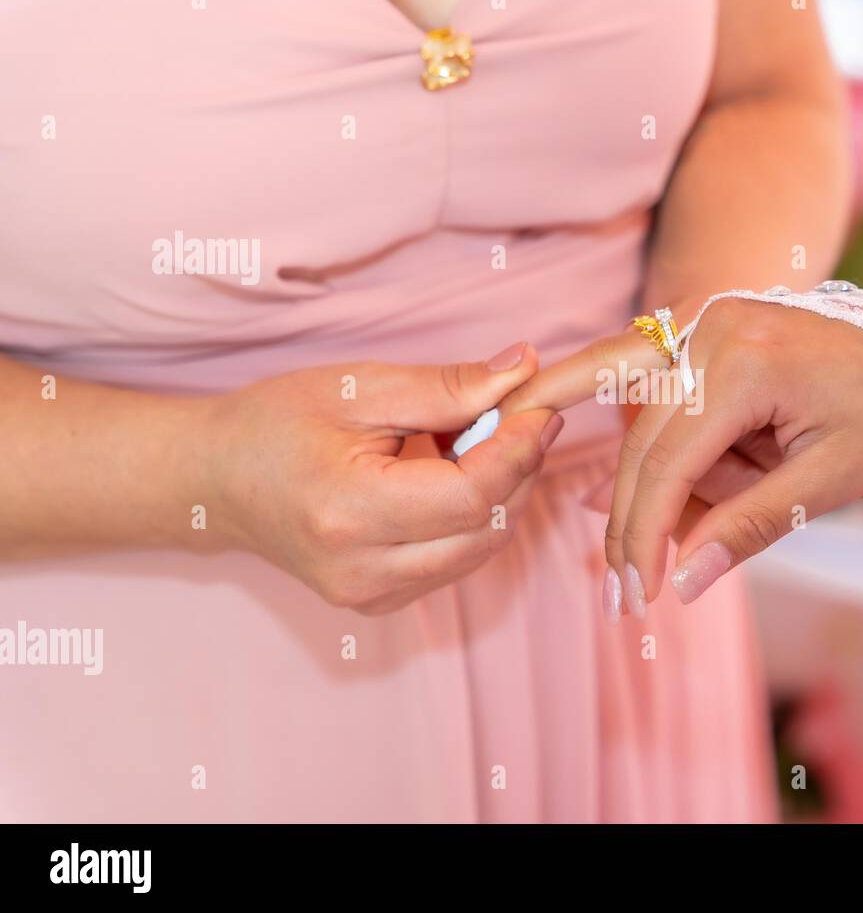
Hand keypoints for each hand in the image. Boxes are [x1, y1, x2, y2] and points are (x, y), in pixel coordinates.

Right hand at [204, 343, 561, 613]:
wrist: (214, 481)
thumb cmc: (275, 424)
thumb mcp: (358, 387)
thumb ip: (447, 387)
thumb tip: (523, 369)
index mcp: (349, 514)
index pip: (471, 496)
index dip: (518, 450)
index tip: (538, 405)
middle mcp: (363, 571)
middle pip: (487, 529)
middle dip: (518, 468)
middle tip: (521, 414)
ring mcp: (371, 596)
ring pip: (480, 549)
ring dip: (500, 493)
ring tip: (480, 440)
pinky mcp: (380, 602)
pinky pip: (457, 561)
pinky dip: (474, 517)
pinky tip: (454, 475)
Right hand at [504, 299, 862, 617]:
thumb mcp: (831, 479)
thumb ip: (749, 526)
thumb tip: (681, 586)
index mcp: (745, 360)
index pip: (667, 464)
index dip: (644, 537)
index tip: (635, 598)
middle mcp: (712, 327)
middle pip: (644, 445)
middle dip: (638, 522)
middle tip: (627, 597)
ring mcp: (709, 320)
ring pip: (651, 427)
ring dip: (685, 482)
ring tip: (775, 479)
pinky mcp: (713, 329)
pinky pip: (669, 400)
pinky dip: (677, 448)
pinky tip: (664, 475)